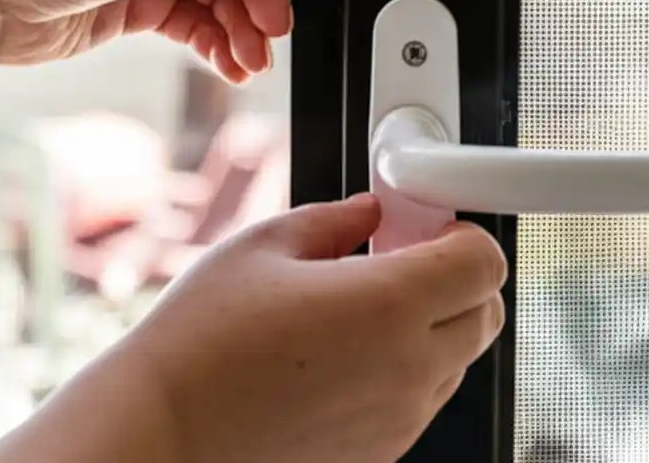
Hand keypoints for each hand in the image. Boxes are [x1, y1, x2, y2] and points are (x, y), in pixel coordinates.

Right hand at [114, 195, 506, 462]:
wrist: (162, 432)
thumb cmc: (198, 341)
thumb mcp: (263, 247)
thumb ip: (336, 220)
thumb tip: (372, 210)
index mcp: (390, 305)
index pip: (485, 263)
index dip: (462, 236)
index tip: (430, 229)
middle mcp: (408, 369)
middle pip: (487, 313)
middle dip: (459, 279)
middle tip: (403, 261)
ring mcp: (399, 419)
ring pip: (458, 360)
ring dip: (435, 327)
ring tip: (363, 310)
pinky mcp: (381, 453)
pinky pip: (422, 402)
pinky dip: (407, 372)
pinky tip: (346, 355)